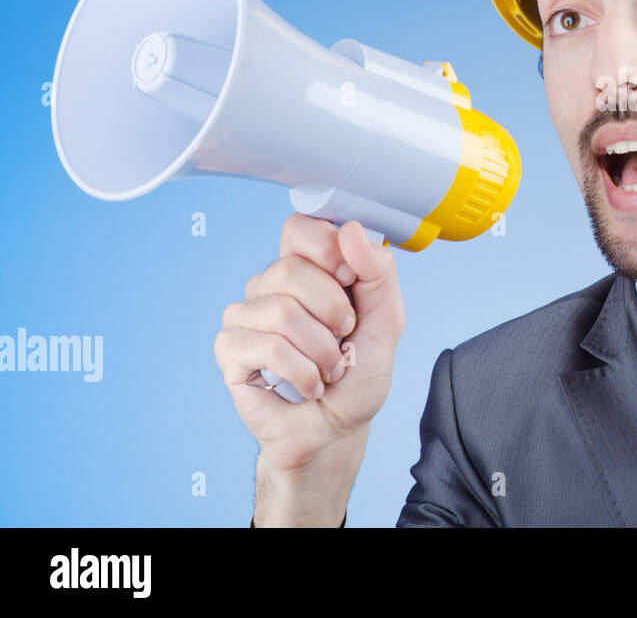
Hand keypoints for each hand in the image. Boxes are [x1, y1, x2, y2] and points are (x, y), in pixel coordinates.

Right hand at [214, 216, 405, 473]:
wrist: (338, 429)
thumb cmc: (357, 375)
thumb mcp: (386, 320)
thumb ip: (378, 271)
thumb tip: (350, 230)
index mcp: (305, 269)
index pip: (298, 228)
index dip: (327, 250)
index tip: (350, 280)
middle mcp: (269, 286)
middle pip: (290, 270)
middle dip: (333, 312)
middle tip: (343, 338)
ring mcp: (244, 316)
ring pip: (281, 312)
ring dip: (321, 351)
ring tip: (329, 369)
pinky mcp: (229, 349)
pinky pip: (266, 347)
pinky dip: (302, 372)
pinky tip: (309, 385)